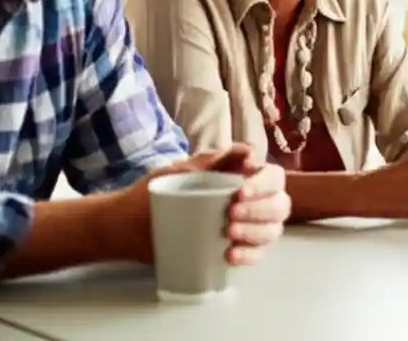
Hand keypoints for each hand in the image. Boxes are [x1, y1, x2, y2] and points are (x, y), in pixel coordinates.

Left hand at [113, 143, 290, 265]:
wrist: (127, 225)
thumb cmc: (156, 192)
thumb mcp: (182, 170)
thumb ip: (213, 160)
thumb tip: (248, 151)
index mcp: (243, 178)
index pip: (273, 177)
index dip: (265, 184)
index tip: (241, 191)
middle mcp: (253, 202)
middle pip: (279, 205)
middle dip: (261, 210)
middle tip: (231, 215)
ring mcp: (246, 227)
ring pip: (273, 230)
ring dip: (257, 233)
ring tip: (230, 235)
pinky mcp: (236, 249)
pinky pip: (256, 254)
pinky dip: (249, 255)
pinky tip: (230, 255)